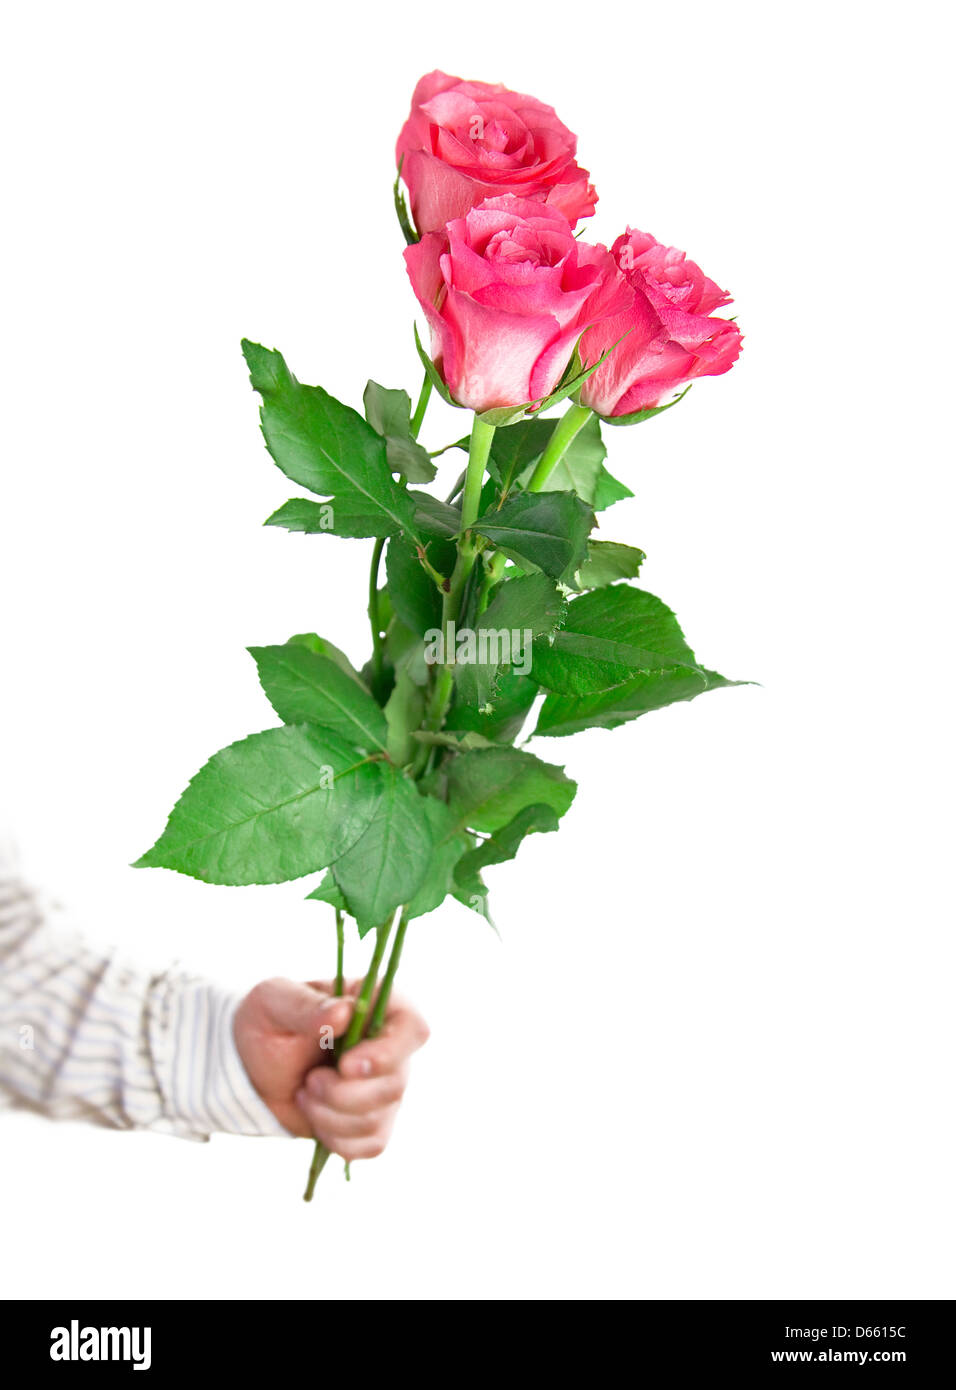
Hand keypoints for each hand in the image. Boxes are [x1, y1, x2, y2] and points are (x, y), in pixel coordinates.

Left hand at [233, 978, 428, 1159]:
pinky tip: (315, 1115)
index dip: (388, 1053)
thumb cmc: (268, 1022)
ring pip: (379, 1118)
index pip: (413, 1028)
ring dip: (331, 1115)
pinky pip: (370, 1145)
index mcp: (377, 1005)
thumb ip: (306, 1006)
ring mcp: (384, 1086)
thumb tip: (343, 1011)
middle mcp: (390, 1046)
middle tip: (309, 1081)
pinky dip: (335, 1138)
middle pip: (395, 1083)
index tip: (346, 1066)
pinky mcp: (373, 1121)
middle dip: (342, 1093)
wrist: (252, 1067)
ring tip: (305, 1092)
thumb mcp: (273, 1001)